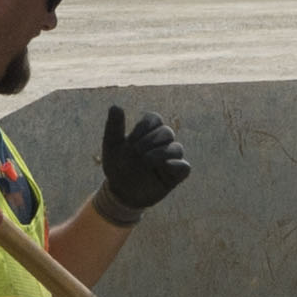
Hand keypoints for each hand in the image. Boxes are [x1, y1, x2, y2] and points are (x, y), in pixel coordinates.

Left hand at [94, 103, 190, 225]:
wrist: (119, 191)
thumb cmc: (117, 165)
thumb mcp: (112, 146)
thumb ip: (114, 126)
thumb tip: (115, 106)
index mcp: (149, 132)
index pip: (154, 119)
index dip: (144, 126)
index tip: (130, 139)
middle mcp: (162, 143)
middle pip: (166, 132)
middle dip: (150, 140)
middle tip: (134, 152)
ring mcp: (170, 159)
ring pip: (176, 148)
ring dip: (161, 152)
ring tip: (145, 160)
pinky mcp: (175, 175)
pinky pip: (185, 167)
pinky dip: (176, 165)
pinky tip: (164, 166)